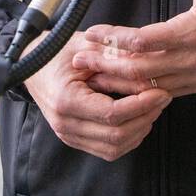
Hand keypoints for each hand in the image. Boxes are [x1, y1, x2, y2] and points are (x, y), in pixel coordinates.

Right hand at [22, 30, 169, 161]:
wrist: (33, 65)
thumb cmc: (58, 52)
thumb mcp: (87, 46)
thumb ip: (116, 60)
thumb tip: (148, 75)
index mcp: (66, 100)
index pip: (112, 114)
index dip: (141, 105)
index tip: (160, 92)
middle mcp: (65, 123)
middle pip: (116, 135)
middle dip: (145, 117)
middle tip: (162, 97)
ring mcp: (68, 135)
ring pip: (114, 148)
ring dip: (139, 130)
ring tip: (153, 108)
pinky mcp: (74, 139)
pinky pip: (107, 150)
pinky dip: (128, 138)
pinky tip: (139, 119)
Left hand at [72, 0, 195, 97]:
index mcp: (193, 30)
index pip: (145, 41)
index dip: (115, 39)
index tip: (93, 32)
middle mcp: (191, 58)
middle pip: (140, 68)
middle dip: (106, 64)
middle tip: (80, 57)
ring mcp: (194, 76)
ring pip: (148, 86)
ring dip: (118, 81)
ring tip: (90, 74)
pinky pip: (162, 93)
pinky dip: (138, 91)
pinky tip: (119, 86)